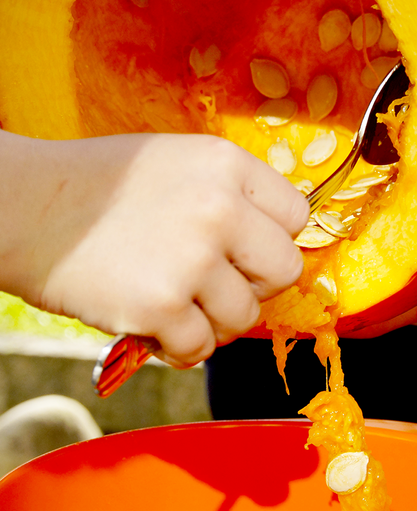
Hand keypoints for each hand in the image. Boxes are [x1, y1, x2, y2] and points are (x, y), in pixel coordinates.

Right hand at [0, 133, 308, 364]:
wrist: (24, 205)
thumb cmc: (96, 185)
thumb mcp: (174, 162)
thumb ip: (227, 193)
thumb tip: (267, 241)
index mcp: (225, 164)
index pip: (296, 215)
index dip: (271, 241)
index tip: (245, 253)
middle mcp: (219, 208)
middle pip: (285, 270)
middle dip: (254, 287)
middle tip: (216, 288)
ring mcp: (191, 258)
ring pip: (244, 317)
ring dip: (214, 323)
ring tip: (177, 308)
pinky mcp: (160, 306)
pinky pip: (200, 349)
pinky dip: (180, 349)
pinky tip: (155, 330)